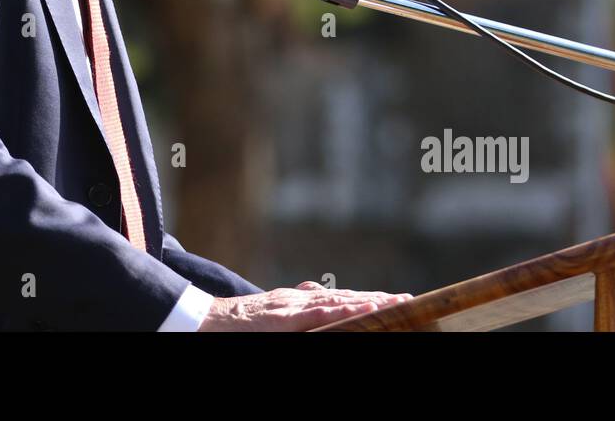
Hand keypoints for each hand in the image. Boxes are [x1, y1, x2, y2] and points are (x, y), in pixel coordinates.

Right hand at [196, 281, 413, 331]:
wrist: (207, 319)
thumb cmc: (242, 321)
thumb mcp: (276, 310)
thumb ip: (300, 304)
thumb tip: (323, 293)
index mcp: (300, 300)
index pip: (342, 298)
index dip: (370, 299)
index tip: (398, 299)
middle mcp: (298, 300)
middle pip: (345, 298)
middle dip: (377, 299)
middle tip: (407, 299)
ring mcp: (288, 308)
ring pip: (333, 305)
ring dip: (362, 304)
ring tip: (389, 304)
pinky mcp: (278, 319)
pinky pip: (308, 317)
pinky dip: (329, 312)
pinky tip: (348, 311)